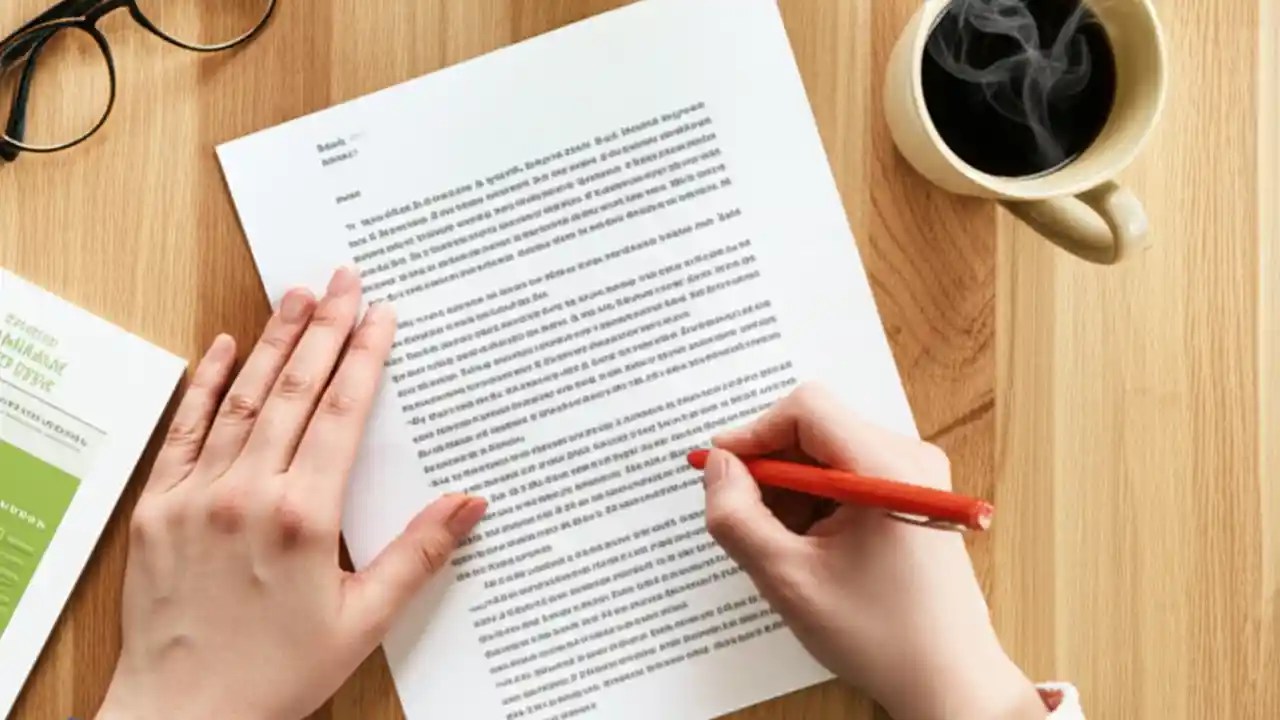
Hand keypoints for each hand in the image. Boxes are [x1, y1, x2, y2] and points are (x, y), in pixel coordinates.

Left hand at [97, 267, 486, 719]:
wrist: (182, 717)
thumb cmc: (277, 674)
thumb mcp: (364, 620)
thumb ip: (418, 553)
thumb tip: (470, 503)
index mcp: (305, 516)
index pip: (342, 413)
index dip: (364, 356)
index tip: (380, 315)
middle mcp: (248, 493)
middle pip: (295, 390)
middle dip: (324, 327)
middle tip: (344, 278)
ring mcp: (196, 495)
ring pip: (242, 399)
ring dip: (272, 342)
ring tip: (297, 294)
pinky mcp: (158, 507)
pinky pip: (184, 431)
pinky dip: (203, 385)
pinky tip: (219, 347)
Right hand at [700, 385, 1043, 719]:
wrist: (948, 679)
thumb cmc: (879, 636)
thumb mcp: (789, 579)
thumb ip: (738, 518)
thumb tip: (717, 468)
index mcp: (886, 468)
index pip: (806, 409)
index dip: (754, 432)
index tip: (721, 468)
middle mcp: (909, 457)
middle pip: (816, 428)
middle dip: (772, 469)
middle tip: (749, 520)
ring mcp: (914, 474)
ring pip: (826, 452)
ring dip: (791, 490)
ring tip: (787, 546)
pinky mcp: (910, 493)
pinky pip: (846, 474)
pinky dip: (815, 501)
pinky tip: (812, 548)